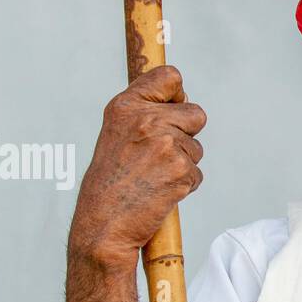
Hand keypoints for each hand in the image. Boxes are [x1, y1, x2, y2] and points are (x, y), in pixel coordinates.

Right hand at [63, 65, 205, 301]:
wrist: (104, 224)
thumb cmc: (110, 182)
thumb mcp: (116, 134)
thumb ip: (144, 112)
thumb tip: (183, 98)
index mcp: (125, 106)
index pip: (170, 77)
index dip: (177, 95)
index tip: (169, 109)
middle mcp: (146, 120)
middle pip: (196, 114)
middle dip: (187, 135)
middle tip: (159, 156)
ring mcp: (166, 145)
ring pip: (197, 148)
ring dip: (183, 165)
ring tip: (153, 177)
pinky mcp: (181, 171)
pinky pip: (197, 173)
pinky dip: (185, 185)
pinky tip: (160, 192)